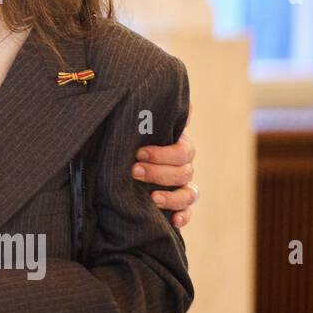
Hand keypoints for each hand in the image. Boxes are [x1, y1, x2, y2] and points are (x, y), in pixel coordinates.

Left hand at [131, 100, 197, 228]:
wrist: (122, 157)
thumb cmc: (132, 137)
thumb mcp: (139, 124)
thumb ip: (152, 112)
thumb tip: (168, 92)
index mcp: (178, 146)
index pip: (183, 151)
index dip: (164, 153)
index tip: (139, 152)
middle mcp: (183, 167)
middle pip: (184, 172)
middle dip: (159, 173)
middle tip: (134, 170)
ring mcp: (181, 187)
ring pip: (189, 194)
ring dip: (172, 197)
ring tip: (152, 198)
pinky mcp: (175, 206)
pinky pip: (187, 213)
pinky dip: (183, 217)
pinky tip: (173, 221)